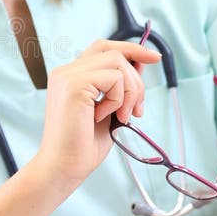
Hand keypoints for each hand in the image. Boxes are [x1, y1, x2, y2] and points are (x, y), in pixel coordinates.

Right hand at [35, 40, 160, 189]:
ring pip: (117, 62)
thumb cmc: (82, 146)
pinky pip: (113, 78)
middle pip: (114, 52)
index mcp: (71, 76)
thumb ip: (121, 87)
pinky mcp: (74, 85)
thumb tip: (141, 63)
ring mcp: (68, 76)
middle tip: (138, 110)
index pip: (103, 48)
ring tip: (122, 116)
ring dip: (130, 91)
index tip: (153, 58)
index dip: (130, 49)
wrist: (63, 167)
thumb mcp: (111, 110)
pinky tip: (105, 116)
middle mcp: (66, 71)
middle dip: (136, 79)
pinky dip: (118, 99)